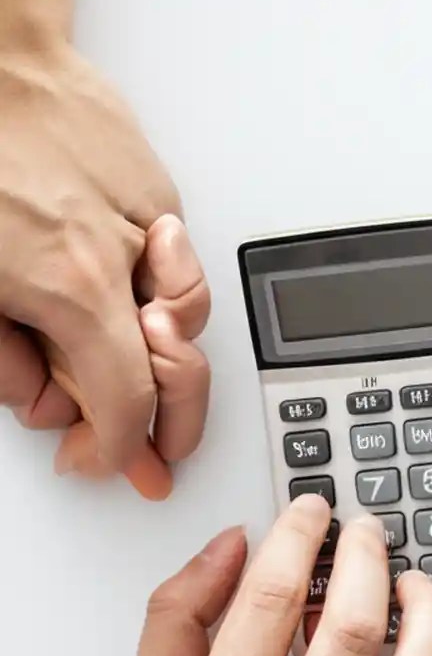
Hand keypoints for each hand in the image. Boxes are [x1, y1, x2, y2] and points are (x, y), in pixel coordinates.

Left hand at [0, 38, 210, 499]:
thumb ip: (1, 356)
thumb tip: (37, 397)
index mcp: (72, 287)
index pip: (127, 399)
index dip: (119, 447)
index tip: (107, 462)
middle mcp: (127, 259)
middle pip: (183, 368)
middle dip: (175, 424)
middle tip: (159, 450)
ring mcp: (152, 225)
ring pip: (189, 315)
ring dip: (171, 353)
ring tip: (141, 363)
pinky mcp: (159, 194)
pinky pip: (180, 263)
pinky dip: (167, 291)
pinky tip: (140, 296)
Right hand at [134, 495, 431, 655]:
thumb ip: (179, 617)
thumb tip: (231, 545)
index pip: (270, 600)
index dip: (297, 540)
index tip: (312, 511)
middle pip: (355, 623)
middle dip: (366, 559)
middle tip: (367, 530)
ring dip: (426, 606)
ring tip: (414, 583)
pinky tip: (430, 639)